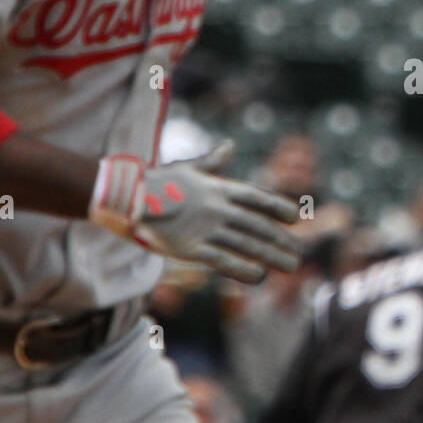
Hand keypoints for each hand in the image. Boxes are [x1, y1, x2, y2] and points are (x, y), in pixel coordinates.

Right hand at [91, 140, 301, 283]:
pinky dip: (242, 269)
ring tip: (289, 266)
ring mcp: (204, 228)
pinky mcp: (189, 248)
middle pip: (257, 225)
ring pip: (245, 244)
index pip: (257, 197)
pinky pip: (222, 260)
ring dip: (270, 256)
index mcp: (218, 188)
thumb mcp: (189, 168)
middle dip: (280, 240)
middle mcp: (216, 208)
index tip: (295, 217)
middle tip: (298, 254)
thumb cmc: (157, 182)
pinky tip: (259, 276)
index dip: (278, 207)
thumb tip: (228, 146)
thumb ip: (213, 162)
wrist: (125, 198)